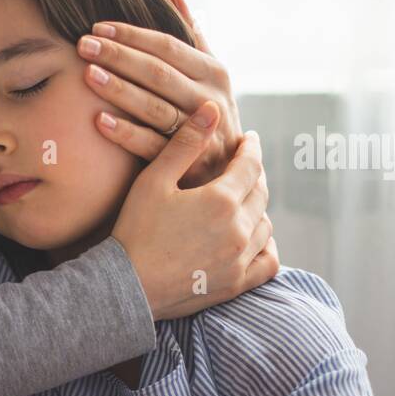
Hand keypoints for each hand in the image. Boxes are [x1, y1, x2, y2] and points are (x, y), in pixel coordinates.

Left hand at [79, 0, 240, 182]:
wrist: (230, 172)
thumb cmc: (209, 115)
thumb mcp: (210, 74)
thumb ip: (192, 35)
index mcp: (213, 72)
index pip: (168, 46)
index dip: (132, 36)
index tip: (99, 27)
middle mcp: (208, 98)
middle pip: (158, 72)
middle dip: (119, 57)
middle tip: (84, 45)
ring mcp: (198, 131)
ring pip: (153, 106)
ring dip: (119, 89)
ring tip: (87, 75)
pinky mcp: (185, 161)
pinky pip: (150, 144)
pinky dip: (125, 132)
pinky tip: (98, 121)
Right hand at [110, 101, 278, 319]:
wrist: (126, 286)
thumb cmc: (134, 230)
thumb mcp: (154, 181)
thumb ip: (186, 144)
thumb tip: (212, 109)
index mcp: (221, 199)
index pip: (250, 164)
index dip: (250, 148)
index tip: (249, 138)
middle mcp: (238, 229)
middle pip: (260, 193)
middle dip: (254, 176)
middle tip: (244, 168)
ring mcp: (240, 259)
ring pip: (265, 225)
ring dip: (257, 210)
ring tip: (244, 202)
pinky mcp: (236, 284)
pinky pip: (268, 262)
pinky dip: (266, 247)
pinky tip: (254, 239)